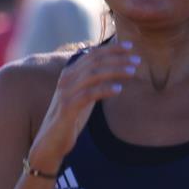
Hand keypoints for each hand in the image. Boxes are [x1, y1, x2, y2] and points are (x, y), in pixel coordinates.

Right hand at [26, 39, 140, 171]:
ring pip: (93, 74)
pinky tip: (119, 90)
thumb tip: (114, 68)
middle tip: (137, 61)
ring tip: (132, 73)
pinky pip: (88, 94)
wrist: (51, 140)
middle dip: (117, 58)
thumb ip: (94, 81)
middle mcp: (66, 79)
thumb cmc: (71, 117)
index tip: (130, 47)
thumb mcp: (84, 95)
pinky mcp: (67, 108)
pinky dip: (104, 90)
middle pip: (94, 61)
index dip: (112, 49)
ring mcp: (65, 93)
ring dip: (114, 71)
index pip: (92, 53)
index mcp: (70, 72)